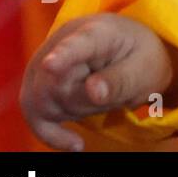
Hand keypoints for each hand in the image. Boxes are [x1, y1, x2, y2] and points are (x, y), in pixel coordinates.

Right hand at [20, 13, 177, 150]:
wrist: (128, 51)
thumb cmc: (141, 56)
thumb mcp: (145, 69)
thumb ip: (121, 81)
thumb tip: (93, 93)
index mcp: (97, 32)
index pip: (78, 44)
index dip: (63, 55)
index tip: (51, 65)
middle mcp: (62, 41)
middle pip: (57, 87)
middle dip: (87, 102)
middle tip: (117, 92)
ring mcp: (44, 62)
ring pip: (42, 103)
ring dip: (76, 112)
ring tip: (102, 96)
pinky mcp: (36, 84)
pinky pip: (32, 114)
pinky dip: (52, 134)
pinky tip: (76, 144)